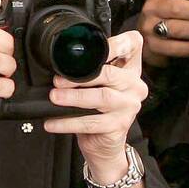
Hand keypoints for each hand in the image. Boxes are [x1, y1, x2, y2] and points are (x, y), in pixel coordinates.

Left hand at [44, 30, 148, 184]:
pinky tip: (53, 122)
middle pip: (110, 73)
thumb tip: (59, 62)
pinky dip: (68, 122)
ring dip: (74, 97)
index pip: (133, 44)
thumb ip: (90, 70)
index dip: (116, 42)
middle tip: (58, 82)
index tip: (92, 48)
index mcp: (130, 69)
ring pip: (102, 97)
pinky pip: (92, 122)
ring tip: (54, 98)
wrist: (104, 144)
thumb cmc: (98, 111)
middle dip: (80, 77)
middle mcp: (135, 85)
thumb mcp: (97, 86)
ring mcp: (129, 106)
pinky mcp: (120, 125)